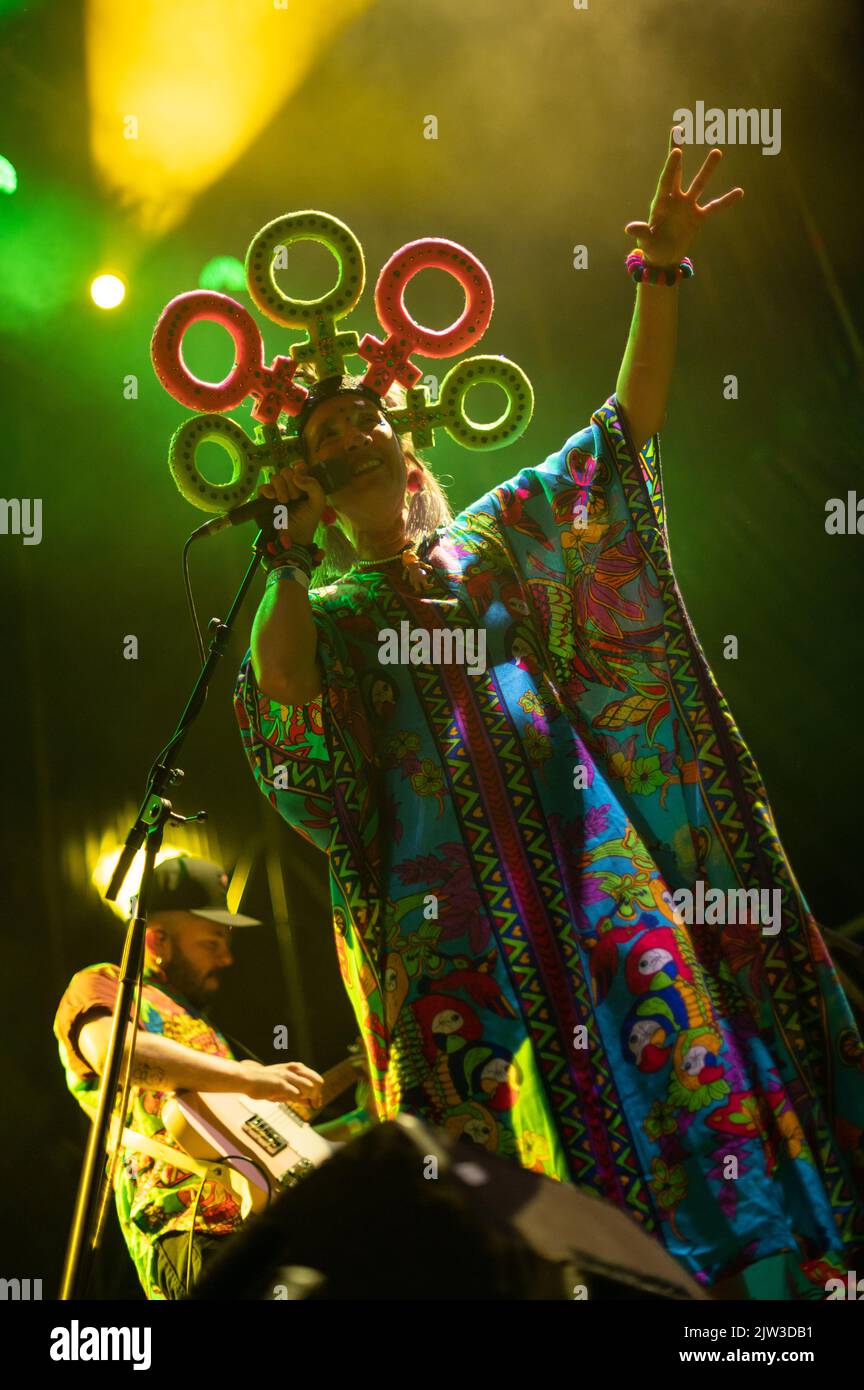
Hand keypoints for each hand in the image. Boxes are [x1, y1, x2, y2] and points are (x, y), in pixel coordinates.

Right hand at [237, 1059, 324, 1104]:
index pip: (316, 1078)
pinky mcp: (281, 1084)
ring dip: (308, 1097)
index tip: (317, 1103)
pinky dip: (298, 1100)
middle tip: (314, 1105)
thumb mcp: (283, 1087)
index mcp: (295, 1068)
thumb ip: (297, 1093)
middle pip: (317, 1082)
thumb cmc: (264, 1083)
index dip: (319, 1092)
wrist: (247, 1079)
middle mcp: (294, 1070)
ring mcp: (288, 1076)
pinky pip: (296, 1094)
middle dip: (317, 1095)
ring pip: (309, 1087)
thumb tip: (310, 1102)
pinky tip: (294, 1102)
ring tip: (303, 1103)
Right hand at [257, 459, 327, 546]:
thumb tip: (296, 475)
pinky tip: (273, 498)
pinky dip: (268, 491)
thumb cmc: (307, 520)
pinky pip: (263, 487)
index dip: (300, 470)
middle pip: (286, 471)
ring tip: (285, 503)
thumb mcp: (318, 503)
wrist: (294, 537)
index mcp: (302, 483)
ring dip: (282, 490)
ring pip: (275, 477)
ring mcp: (276, 491)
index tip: (302, 481)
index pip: (299, 466)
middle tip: (295, 498)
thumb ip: (314, 486)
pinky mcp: (264, 498)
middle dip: (292, 485)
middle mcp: (289, 484)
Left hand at [625, 125, 743, 267]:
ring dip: (708, 169)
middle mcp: (674, 199)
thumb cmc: (651, 247)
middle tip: (679, 130)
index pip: (666, 180)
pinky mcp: (698, 217)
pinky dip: (726, 201)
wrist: (663, 256)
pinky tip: (739, 192)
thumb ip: (641, 233)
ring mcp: (688, 206)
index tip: (677, 151)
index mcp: (660, 202)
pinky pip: (714, 207)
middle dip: (677, 153)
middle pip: (677, 173)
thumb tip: (630, 228)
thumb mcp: (646, 241)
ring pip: (699, 184)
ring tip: (717, 151)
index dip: (672, 166)